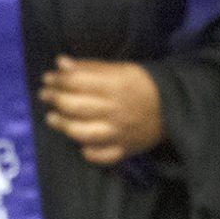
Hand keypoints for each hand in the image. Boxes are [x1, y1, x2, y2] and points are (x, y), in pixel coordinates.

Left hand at [38, 56, 163, 165]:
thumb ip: (90, 67)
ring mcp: (119, 132)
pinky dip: (89, 152)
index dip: (58, 79)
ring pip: (84, 132)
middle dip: (55, 99)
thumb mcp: (120, 69)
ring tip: (52, 118)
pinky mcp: (125, 149)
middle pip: (76, 106)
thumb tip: (60, 62)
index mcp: (115, 85)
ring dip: (63, 125)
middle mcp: (115, 110)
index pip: (78, 82)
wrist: (174, 108)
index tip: (47, 78)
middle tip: (44, 95)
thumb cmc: (142, 85)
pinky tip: (80, 145)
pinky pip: (103, 156)